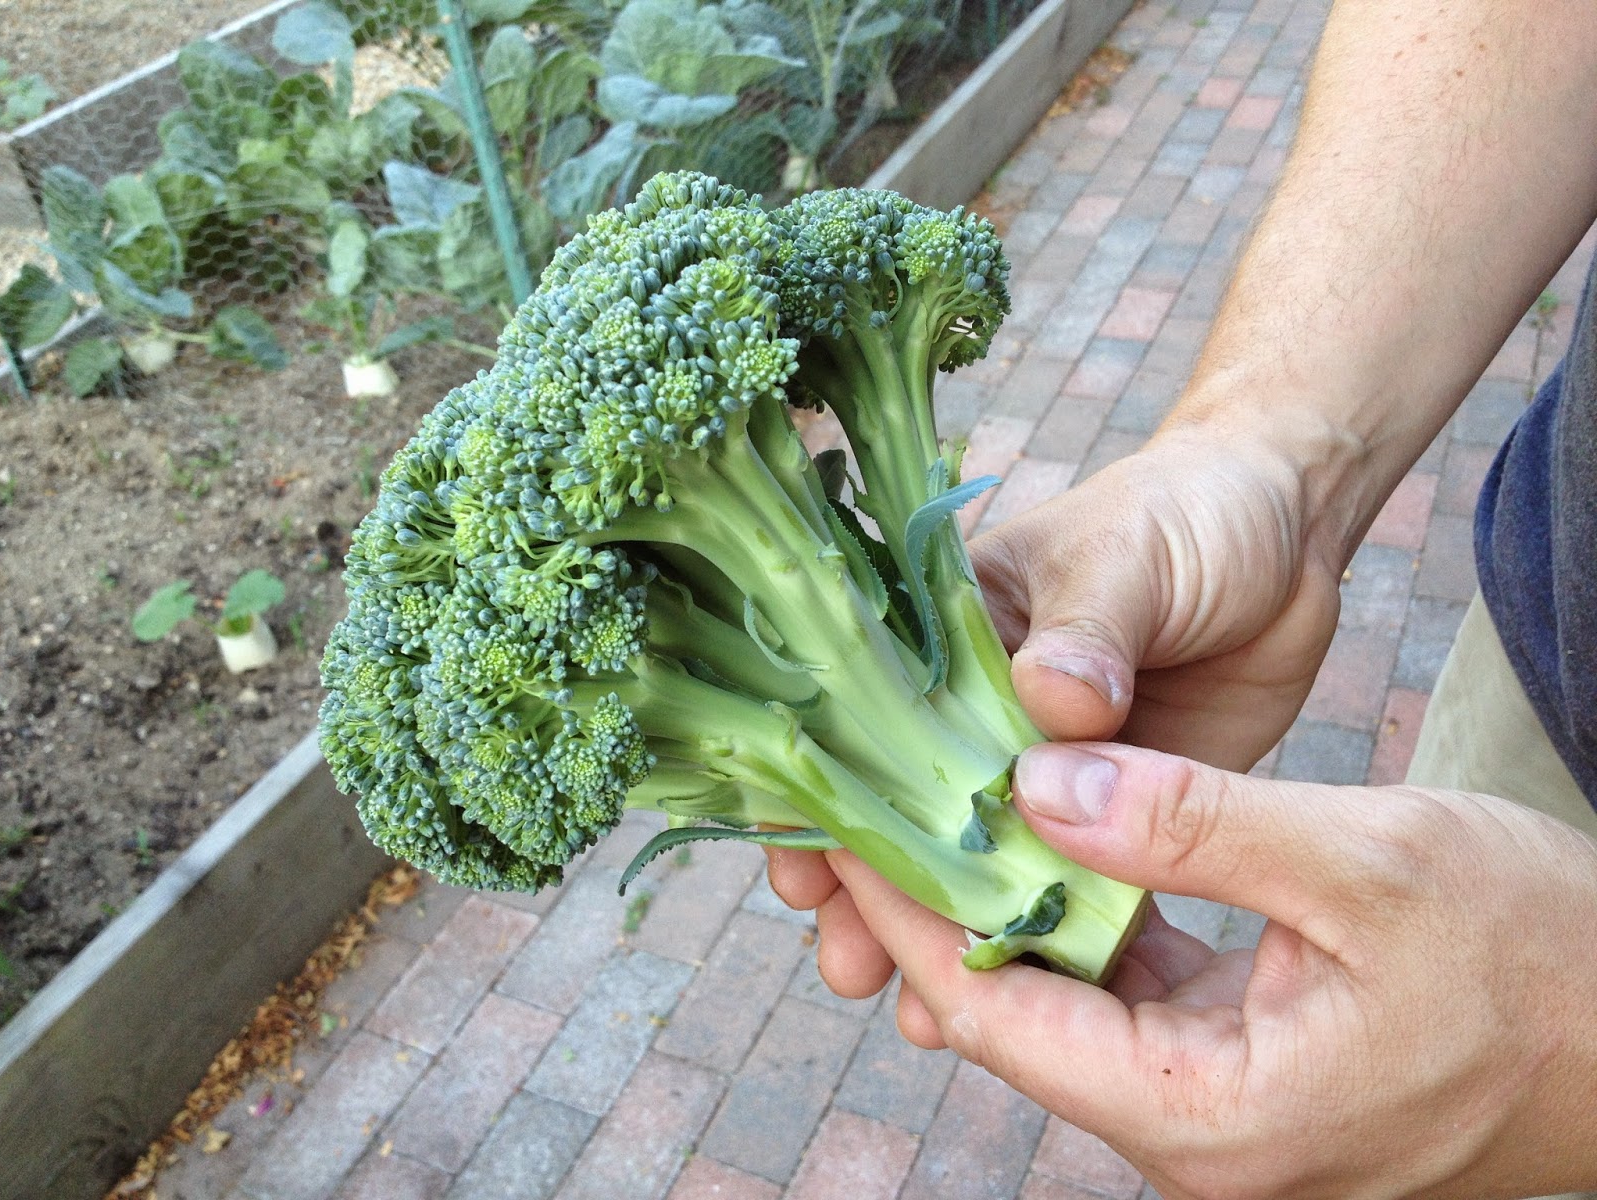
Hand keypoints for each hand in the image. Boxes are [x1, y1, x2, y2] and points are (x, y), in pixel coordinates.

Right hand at [769, 427, 1347, 993]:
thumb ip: (1086, 630)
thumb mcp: (1126, 556)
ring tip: (917, 1012)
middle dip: (871, 891)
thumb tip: (1049, 703)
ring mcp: (1050, 769)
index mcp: (951, 634)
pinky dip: (1045, 942)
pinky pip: (1073, 887)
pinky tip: (1024, 1002)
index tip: (802, 861)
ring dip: (947, 933)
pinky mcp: (1119, 811)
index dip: (822, 788)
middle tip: (847, 965)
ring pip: (982, 865)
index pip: (860, 715)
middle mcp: (983, 711)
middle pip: (907, 810)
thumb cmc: (1187, 516)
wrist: (1289, 537)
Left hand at [832, 740, 1596, 1199]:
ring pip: (1065, 1002)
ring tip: (929, 805)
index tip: (840, 822)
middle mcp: (1194, 1139)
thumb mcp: (1369, 863)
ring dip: (1004, 905)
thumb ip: (1193, 829)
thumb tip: (1038, 786)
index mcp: (1209, 1119)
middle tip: (866, 799)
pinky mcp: (1242, 1071)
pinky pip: (1126, 995)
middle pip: (1012, 1014)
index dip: (906, 912)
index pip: (995, 1014)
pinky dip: (1078, 918)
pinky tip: (1041, 842)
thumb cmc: (1542, 958)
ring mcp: (1216, 1111)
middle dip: (934, 906)